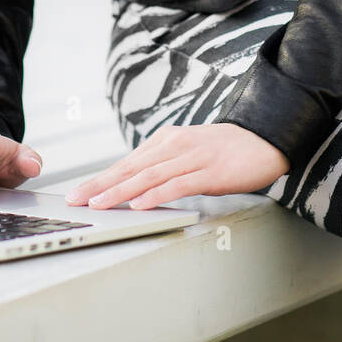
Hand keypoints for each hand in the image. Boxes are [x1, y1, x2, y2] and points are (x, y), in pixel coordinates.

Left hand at [65, 123, 289, 209]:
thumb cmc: (227, 150)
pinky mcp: (209, 171)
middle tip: (76, 198)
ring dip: (121, 191)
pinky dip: (156, 195)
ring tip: (99, 204)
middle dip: (101, 184)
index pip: (127, 162)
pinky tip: (140, 204)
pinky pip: (178, 184)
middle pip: (131, 168)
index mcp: (167, 140)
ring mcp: (191, 157)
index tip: (79, 191)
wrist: (265, 137)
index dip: (102, 178)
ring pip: (148, 176)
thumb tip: (139, 187)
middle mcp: (174, 145)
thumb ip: (166, 166)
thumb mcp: (190, 153)